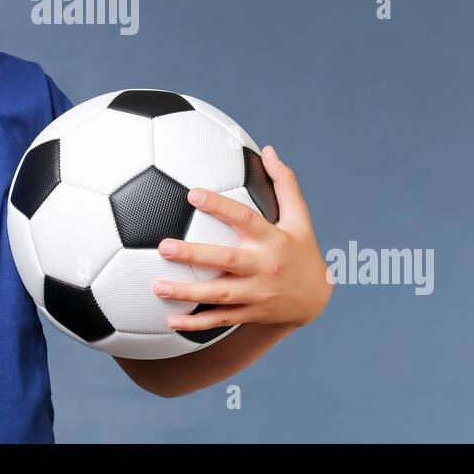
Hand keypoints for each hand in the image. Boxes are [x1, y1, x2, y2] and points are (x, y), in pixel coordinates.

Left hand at [153, 145, 331, 331]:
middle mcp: (264, 267)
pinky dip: (196, 324)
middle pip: (227, 261)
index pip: (245, 219)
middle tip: (164, 246)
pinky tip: (170, 321)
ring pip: (219, 295)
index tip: (192, 193)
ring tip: (158, 287)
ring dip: (188, 293)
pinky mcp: (249, 314)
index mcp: (273, 239)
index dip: (220, 206)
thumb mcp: (300, 218)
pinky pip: (220, 321)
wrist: (315, 299)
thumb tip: (269, 150)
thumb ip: (285, 183)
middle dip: (195, 254)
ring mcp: (257, 295)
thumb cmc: (301, 249)